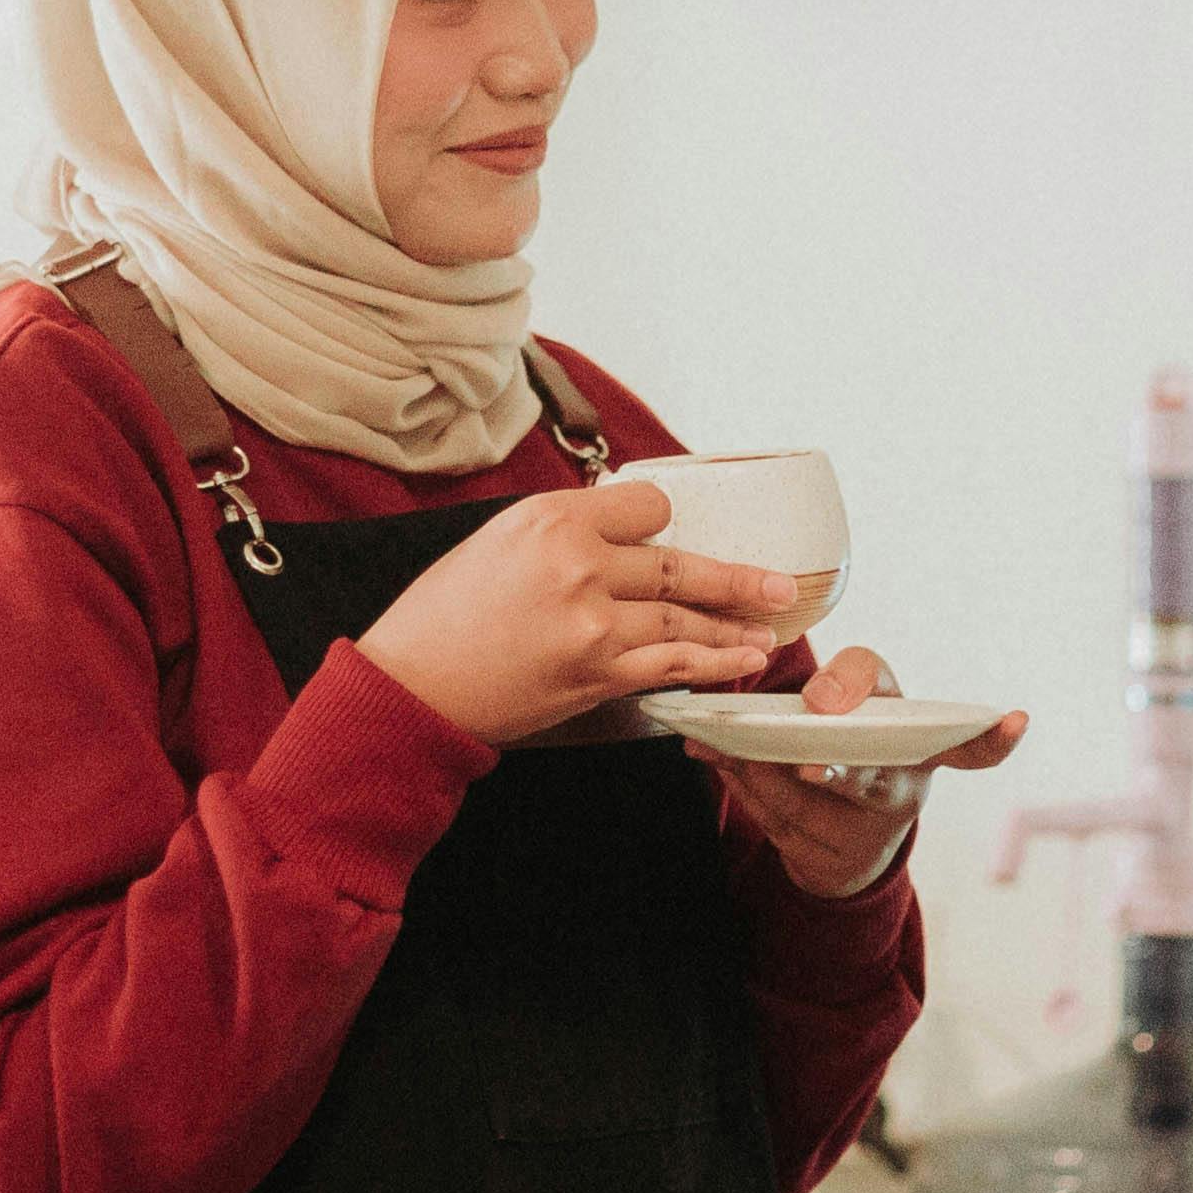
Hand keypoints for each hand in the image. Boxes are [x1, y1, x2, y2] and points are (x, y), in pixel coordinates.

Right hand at [362, 479, 801, 749]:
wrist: (409, 686)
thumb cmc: (440, 616)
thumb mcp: (495, 542)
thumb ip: (560, 531)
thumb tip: (613, 527)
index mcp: (550, 519)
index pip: (645, 506)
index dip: (663, 522)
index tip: (674, 536)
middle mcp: (578, 563)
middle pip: (679, 564)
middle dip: (738, 577)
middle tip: (783, 582)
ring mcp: (593, 622)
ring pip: (685, 617)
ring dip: (735, 623)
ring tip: (772, 622)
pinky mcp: (597, 674)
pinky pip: (672, 663)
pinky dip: (715, 664)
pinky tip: (744, 661)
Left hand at [696, 641, 1027, 900]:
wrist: (848, 840)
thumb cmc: (856, 744)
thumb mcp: (863, 705)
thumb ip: (844, 685)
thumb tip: (812, 699)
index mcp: (924, 749)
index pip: (968, 746)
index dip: (993, 739)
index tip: (1014, 721)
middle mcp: (904, 795)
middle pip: (873, 782)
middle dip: (839, 772)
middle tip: (810, 767)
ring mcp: (867, 836)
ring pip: (805, 804)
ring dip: (757, 770)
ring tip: (719, 742)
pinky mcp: (826, 863)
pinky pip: (775, 823)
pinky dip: (740, 786)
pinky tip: (712, 758)